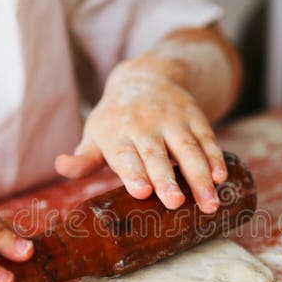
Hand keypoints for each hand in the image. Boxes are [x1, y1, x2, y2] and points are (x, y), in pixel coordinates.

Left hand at [55, 62, 227, 213]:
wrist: (145, 77)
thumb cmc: (116, 120)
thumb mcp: (95, 135)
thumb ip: (82, 159)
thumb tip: (60, 167)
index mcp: (117, 135)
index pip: (125, 156)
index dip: (132, 173)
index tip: (141, 191)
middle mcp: (145, 126)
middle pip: (157, 155)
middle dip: (166, 178)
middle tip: (175, 202)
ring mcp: (172, 120)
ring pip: (188, 149)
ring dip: (200, 176)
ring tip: (209, 203)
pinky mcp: (194, 117)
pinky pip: (206, 138)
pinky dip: (215, 157)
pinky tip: (221, 178)